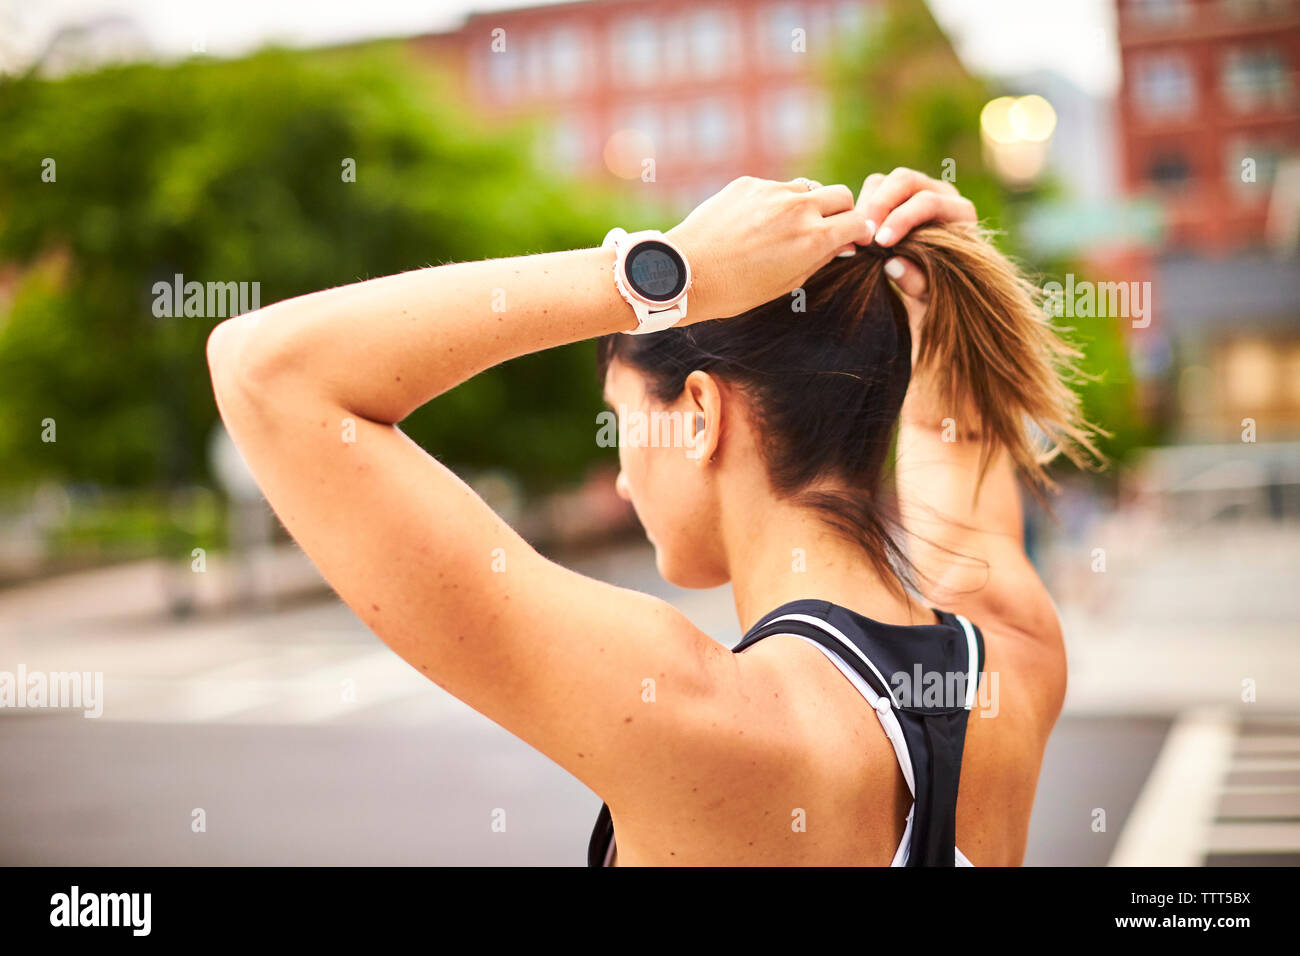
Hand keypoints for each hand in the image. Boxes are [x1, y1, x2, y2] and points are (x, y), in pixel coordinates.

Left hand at [665, 176, 871, 323]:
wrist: (687, 273)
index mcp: (814, 237)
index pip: (859, 221)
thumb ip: (820, 258)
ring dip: (805, 205)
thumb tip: (842, 243)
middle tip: (827, 228)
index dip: (860, 231)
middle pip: (840, 195)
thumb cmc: (737, 289)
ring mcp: (772, 191)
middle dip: (840, 212)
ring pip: (806, 189)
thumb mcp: (787, 283)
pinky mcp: (748, 183)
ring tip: (784, 229)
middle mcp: (799, 207)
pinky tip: (753, 225)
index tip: (855, 239)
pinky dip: (773, 202)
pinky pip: (774, 188)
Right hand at [855, 167, 976, 305]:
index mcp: (959, 212)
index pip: (928, 202)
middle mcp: (939, 193)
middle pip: (904, 180)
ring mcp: (915, 190)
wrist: (930, 286)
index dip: (902, 219)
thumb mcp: (929, 293)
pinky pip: (870, 191)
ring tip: (857, 237)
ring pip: (883, 182)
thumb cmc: (934, 289)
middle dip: (879, 205)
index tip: (881, 243)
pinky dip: (859, 209)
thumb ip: (916, 281)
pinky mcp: (894, 195)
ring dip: (865, 207)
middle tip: (862, 235)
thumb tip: (892, 264)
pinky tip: (856, 234)